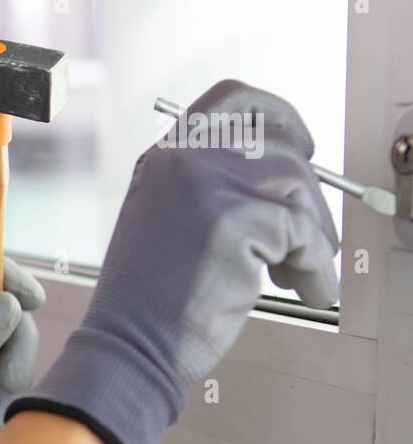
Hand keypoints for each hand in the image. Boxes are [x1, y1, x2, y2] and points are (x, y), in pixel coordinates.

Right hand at [7, 79, 339, 443]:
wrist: (128, 344)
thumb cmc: (149, 300)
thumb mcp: (166, 221)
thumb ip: (208, 188)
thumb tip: (281, 178)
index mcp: (165, 157)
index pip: (233, 99)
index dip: (277, 115)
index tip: (298, 145)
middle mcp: (185, 159)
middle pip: (279, 139)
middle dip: (307, 185)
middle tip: (311, 225)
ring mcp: (209, 185)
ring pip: (299, 187)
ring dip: (313, 236)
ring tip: (298, 273)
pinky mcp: (237, 220)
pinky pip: (305, 235)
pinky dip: (315, 268)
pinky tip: (306, 290)